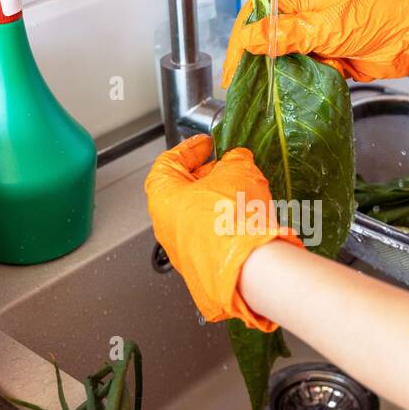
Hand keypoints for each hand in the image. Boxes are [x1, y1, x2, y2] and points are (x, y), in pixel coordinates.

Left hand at [143, 135, 302, 331]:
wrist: (246, 266)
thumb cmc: (231, 219)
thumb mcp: (238, 171)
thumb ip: (235, 159)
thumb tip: (237, 159)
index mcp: (162, 195)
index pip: (169, 162)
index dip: (191, 148)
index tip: (205, 143)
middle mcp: (165, 224)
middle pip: (182, 190)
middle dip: (207, 175)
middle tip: (227, 165)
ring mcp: (181, 248)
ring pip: (197, 215)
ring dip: (217, 200)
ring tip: (241, 190)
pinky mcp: (200, 265)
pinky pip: (209, 236)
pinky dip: (223, 223)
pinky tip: (243, 216)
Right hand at [221, 0, 408, 86]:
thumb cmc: (373, 17)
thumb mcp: (325, 25)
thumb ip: (287, 34)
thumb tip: (250, 39)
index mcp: (296, 1)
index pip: (255, 17)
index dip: (240, 41)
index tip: (232, 66)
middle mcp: (300, 20)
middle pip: (264, 41)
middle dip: (250, 63)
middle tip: (238, 87)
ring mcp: (313, 42)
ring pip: (281, 61)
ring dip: (271, 76)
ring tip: (256, 96)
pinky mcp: (326, 62)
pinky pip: (301, 75)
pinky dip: (293, 86)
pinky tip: (282, 98)